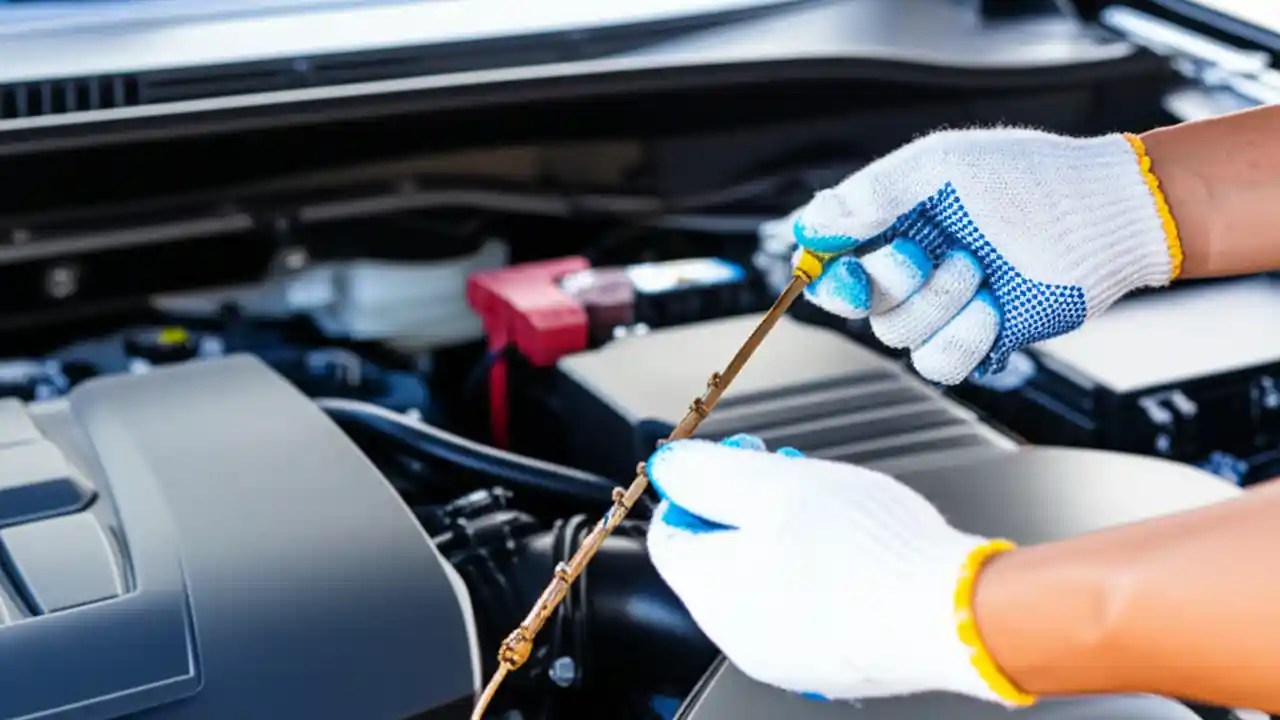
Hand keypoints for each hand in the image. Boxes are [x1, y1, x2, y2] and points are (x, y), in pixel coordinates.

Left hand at [645, 434, 1031, 705]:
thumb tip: (669, 467)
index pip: (670, 533)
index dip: (699, 487)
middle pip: (719, 557)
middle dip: (749, 507)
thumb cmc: (868, 552)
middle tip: (789, 476)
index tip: (734, 462)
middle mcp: (740, 636)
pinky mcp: (830, 663)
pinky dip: (820, 572)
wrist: (953, 615)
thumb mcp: (771, 483)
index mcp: (712, 592)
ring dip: (786, 536)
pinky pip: (805, 606)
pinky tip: (857, 552)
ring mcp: (786, 656)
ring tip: (832, 510)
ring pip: (764, 580)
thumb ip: (708, 472)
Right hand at [793, 127, 1181, 383]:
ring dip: (938, 303)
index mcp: (892, 226)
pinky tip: (992, 309)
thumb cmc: (1027, 176)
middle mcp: (912, 269)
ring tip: (981, 269)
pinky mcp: (978, 339)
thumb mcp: (938, 166)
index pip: (830, 264)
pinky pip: (940, 364)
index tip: (844, 267)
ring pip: (898, 336)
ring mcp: (944, 308)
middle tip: (931, 252)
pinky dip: (963, 339)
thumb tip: (812, 226)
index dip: (826, 274)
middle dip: (893, 281)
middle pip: (859, 304)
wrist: (1099, 213)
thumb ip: (870, 196)